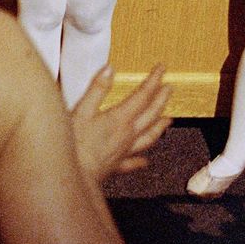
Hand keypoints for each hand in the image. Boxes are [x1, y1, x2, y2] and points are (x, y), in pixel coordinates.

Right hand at [70, 64, 170, 181]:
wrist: (74, 174)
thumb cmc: (76, 142)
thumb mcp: (81, 109)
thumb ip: (97, 89)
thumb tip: (110, 69)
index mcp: (120, 119)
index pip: (143, 96)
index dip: (154, 81)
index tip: (161, 69)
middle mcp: (128, 135)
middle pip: (151, 115)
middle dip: (162, 99)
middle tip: (170, 87)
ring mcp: (125, 151)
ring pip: (150, 137)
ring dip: (160, 126)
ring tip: (169, 119)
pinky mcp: (117, 165)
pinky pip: (134, 162)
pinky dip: (142, 160)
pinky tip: (145, 161)